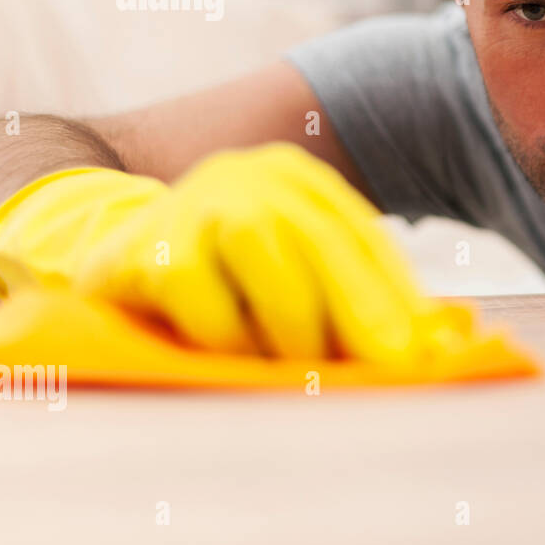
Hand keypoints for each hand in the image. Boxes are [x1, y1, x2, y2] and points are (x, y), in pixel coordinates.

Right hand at [0, 143, 445, 359]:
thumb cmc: (225, 284)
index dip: (394, 294)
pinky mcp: (142, 244)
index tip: (418, 351)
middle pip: (317, 234)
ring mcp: (191, 200)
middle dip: (359, 306)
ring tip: (298, 367)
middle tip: (387, 367)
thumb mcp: (291, 277)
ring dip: (288, 318)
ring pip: (258, 244)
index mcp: (297, 180)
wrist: (110, 254)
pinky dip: (222, 332)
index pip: (359, 234)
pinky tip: (227, 353)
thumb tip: (433, 348)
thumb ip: (354, 300)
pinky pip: (194, 288)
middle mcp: (247, 176)